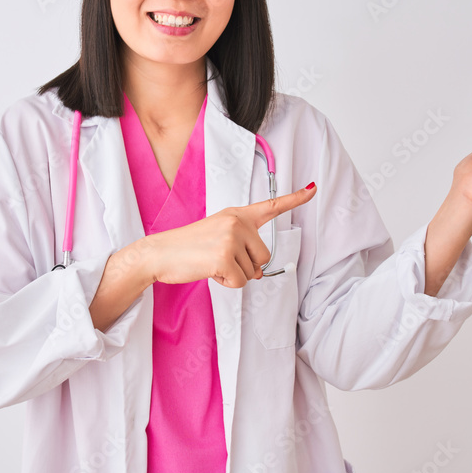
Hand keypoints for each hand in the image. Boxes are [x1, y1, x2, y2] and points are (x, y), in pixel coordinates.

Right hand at [145, 183, 316, 287]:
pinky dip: (225, 283)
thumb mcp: (218, 239)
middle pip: (264, 256)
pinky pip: (240, 282)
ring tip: (210, 263)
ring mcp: (231, 238)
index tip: (313, 188)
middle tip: (218, 259)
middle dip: (245, 266)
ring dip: (233, 276)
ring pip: (252, 272)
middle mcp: (237, 222)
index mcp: (236, 214)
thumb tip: (259, 273)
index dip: (295, 198)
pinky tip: (209, 271)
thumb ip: (242, 249)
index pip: (270, 206)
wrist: (158, 253)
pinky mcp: (224, 257)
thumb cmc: (188, 248)